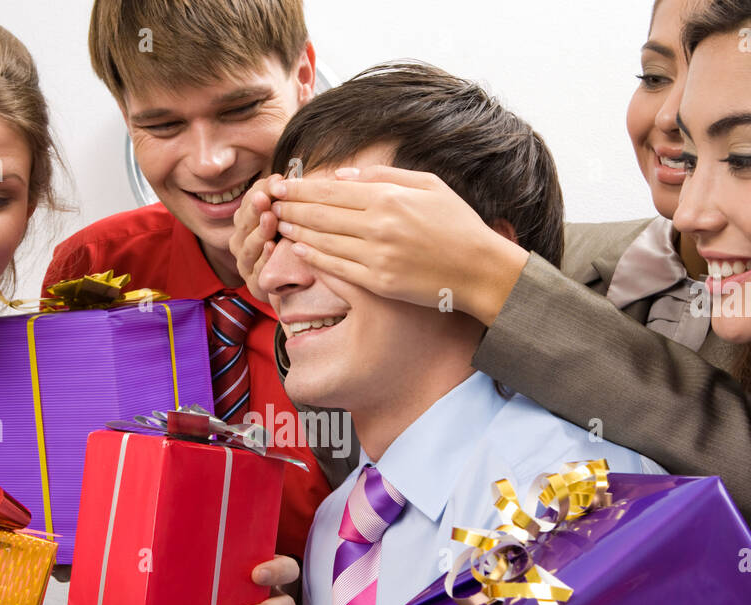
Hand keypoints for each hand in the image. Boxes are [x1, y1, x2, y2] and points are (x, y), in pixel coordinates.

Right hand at [231, 173, 284, 301]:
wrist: (292, 286)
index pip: (249, 203)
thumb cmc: (289, 246)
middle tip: (266, 196)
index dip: (262, 190)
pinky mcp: (255, 284)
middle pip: (245, 223)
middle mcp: (240, 243)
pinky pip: (258, 269)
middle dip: (256, 208)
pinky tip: (271, 247)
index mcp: (245, 223)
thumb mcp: (285, 220)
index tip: (277, 179)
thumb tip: (285, 176)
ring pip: (249, 245)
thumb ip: (282, 200)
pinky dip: (264, 258)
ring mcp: (246, 264)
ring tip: (269, 218)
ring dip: (260, 231)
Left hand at [266, 165, 529, 324]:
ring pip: (323, 241)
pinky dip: (314, 258)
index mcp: (389, 197)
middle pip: (320, 214)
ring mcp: (376, 257)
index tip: (280, 185)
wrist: (480, 269)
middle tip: (271, 203)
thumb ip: (383, 176)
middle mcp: (378, 226)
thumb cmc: (457, 225)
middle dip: (291, 207)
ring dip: (296, 232)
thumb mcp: (428, 185)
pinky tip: (299, 250)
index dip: (300, 188)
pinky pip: (336, 268)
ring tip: (280, 224)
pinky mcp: (378, 283)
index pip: (331, 190)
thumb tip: (341, 175)